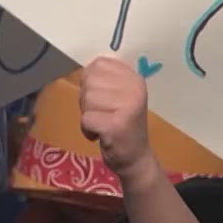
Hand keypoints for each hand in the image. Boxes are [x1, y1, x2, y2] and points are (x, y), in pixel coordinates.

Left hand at [80, 57, 152, 180]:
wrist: (135, 158)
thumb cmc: (123, 125)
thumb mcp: (120, 96)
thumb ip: (106, 79)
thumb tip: (86, 69)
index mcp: (135, 78)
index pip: (99, 64)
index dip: (92, 81)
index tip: (104, 97)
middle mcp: (134, 88)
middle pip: (90, 81)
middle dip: (88, 100)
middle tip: (104, 113)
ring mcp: (127, 106)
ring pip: (87, 99)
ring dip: (89, 115)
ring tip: (104, 123)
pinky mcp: (116, 125)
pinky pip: (87, 119)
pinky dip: (88, 130)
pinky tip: (102, 135)